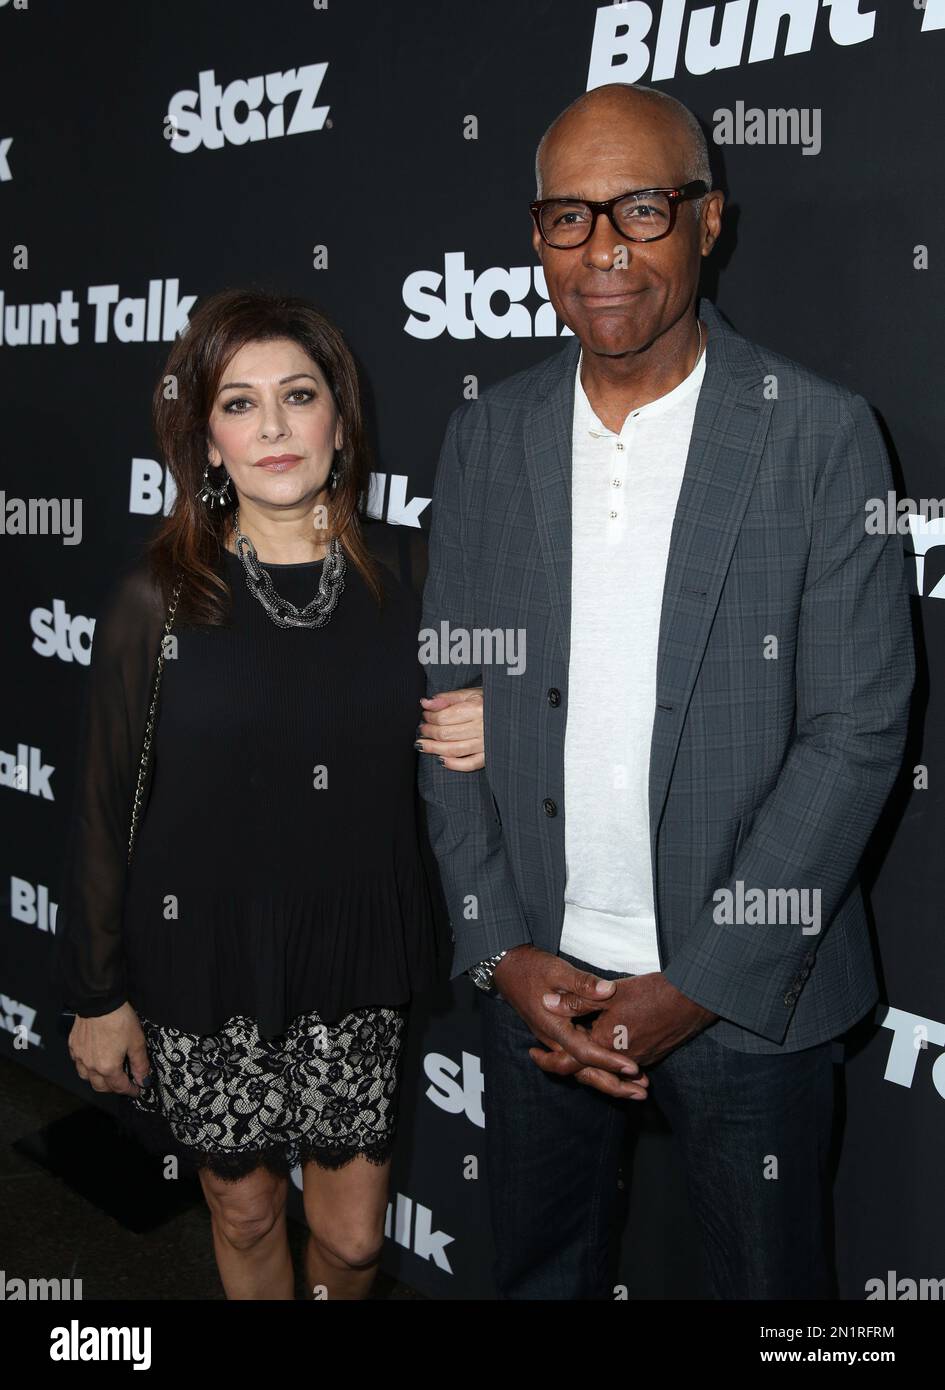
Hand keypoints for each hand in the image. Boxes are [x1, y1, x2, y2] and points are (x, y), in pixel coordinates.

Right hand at [68, 1002, 150, 1097]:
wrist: (99, 1001)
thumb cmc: (118, 1019)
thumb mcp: (137, 1042)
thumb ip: (140, 1064)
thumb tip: (143, 1080)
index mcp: (108, 1067)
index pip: (120, 1087)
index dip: (130, 1090)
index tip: (136, 1089)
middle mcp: (91, 1066)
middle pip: (101, 1087)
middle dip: (113, 1088)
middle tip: (123, 1082)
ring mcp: (79, 1057)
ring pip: (86, 1077)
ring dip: (97, 1079)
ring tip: (107, 1073)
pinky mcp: (73, 1046)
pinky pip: (78, 1063)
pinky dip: (86, 1066)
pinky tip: (93, 1059)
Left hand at [417, 688, 483, 769]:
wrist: (515, 713)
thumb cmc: (491, 702)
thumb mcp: (471, 693)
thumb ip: (448, 698)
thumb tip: (425, 703)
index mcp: (477, 708)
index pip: (444, 717)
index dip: (429, 717)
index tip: (425, 715)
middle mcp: (482, 726)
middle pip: (446, 734)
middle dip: (429, 732)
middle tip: (422, 729)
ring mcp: (486, 743)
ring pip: (454, 750)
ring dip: (434, 749)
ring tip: (422, 745)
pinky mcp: (489, 756)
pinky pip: (469, 764)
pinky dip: (454, 764)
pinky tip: (441, 760)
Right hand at [492, 946, 649, 1099]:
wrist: (509, 970)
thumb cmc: (533, 969)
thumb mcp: (558, 970)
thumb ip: (583, 983)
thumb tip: (608, 991)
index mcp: (554, 1027)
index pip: (584, 1052)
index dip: (609, 1061)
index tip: (633, 1067)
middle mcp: (554, 1041)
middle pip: (583, 1072)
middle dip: (613, 1086)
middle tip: (641, 1093)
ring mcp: (555, 1042)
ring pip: (581, 1070)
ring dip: (608, 1081)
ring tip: (635, 1088)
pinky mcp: (558, 1038)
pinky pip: (578, 1061)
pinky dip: (598, 1069)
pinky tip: (616, 1070)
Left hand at [540, 971, 717, 1070]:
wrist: (693, 1000)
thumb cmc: (651, 993)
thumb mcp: (609, 993)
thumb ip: (577, 1000)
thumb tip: (545, 1002)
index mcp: (604, 1044)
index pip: (569, 1062)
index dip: (548, 1060)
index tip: (533, 1054)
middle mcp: (619, 1060)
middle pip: (586, 1072)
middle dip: (565, 1066)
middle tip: (543, 1058)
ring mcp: (638, 1060)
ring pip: (605, 1069)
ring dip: (588, 1066)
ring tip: (568, 1058)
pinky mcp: (651, 1056)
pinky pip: (623, 1065)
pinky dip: (609, 1062)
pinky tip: (605, 1051)